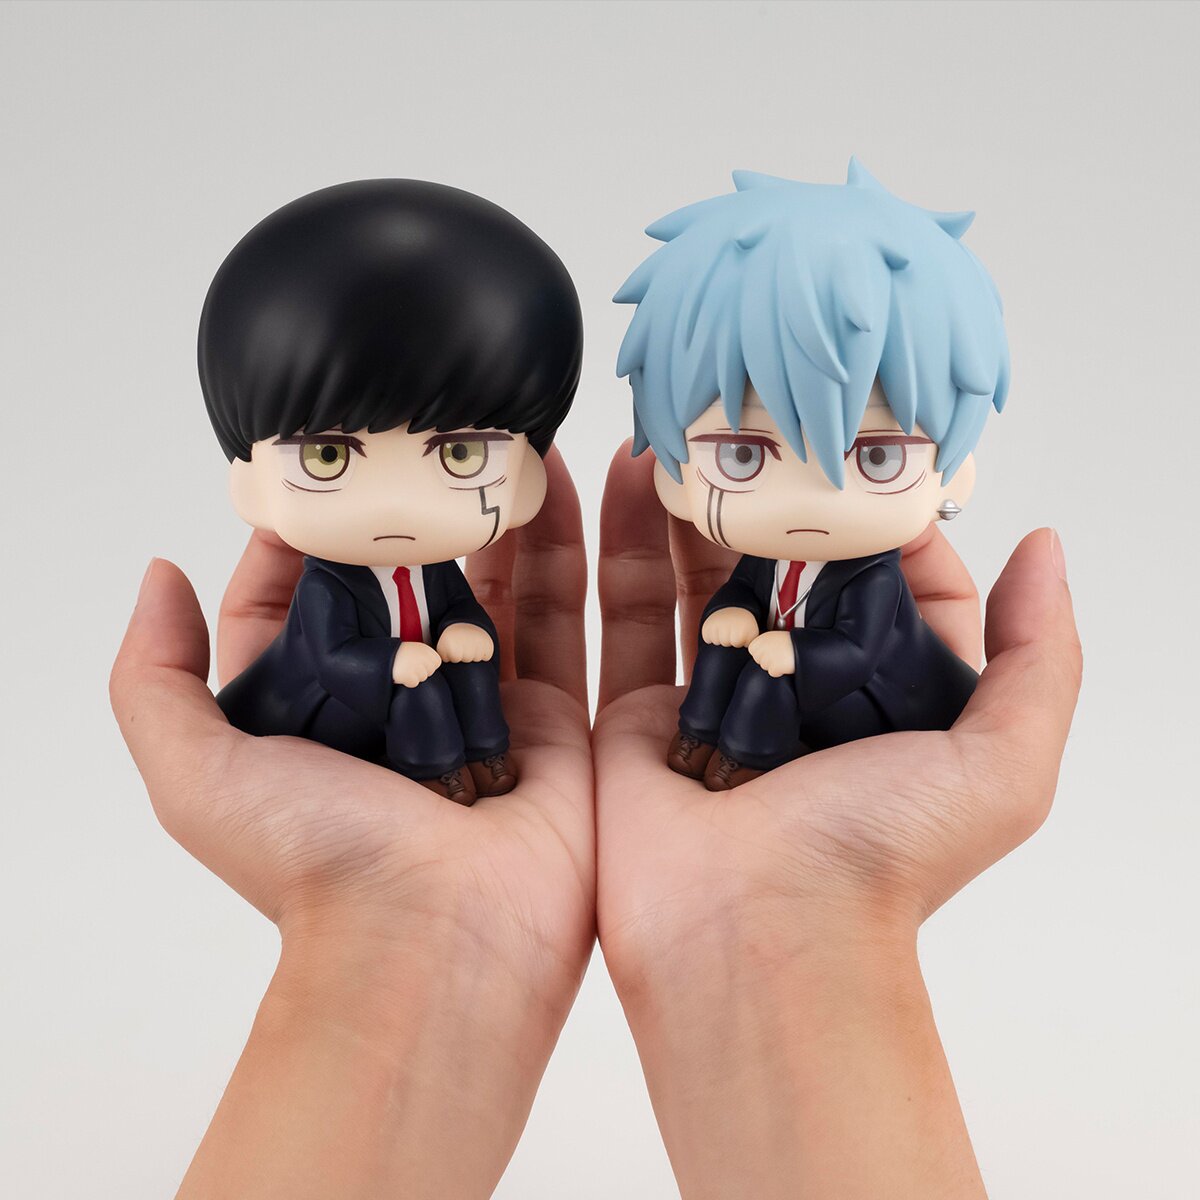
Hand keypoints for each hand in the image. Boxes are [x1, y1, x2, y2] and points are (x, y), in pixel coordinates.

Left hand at [110, 449, 592, 1199]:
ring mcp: (487, 709)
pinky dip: (577, 551)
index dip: (303, 537)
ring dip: (503, 515)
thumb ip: (154, 676)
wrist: (440, 941)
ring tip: (505, 440)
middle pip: (414, 585)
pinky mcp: (563, 721)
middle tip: (432, 436)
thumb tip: (161, 574)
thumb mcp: (195, 771)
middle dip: (423, 510)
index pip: (299, 607)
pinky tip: (569, 483)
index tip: (319, 470)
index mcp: (320, 714)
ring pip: (499, 588)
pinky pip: (573, 621)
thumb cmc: (315, 859)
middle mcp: (404, 707)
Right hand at [391, 639, 441, 685]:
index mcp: (426, 649)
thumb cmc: (400, 653)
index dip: (427, 665)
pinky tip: (401, 673)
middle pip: (430, 672)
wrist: (383, 654)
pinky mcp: (408, 675)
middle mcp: (423, 657)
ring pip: (422, 678)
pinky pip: (413, 683)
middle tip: (409, 665)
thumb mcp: (416, 649)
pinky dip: (407, 681)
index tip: (417, 661)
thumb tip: (435, 666)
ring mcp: (416, 666)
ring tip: (404, 668)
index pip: (436, 663)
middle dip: (421, 671)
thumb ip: (427, 656)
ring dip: (413, 676)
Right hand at [594, 443, 1080, 1199]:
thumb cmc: (878, 856)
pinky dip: (621, 545)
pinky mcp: (636, 717)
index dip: (888, 521)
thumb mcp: (1001, 763)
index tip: (867, 452)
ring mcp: (713, 703)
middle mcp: (797, 700)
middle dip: (775, 499)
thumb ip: (1036, 656)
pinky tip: (629, 476)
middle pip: (786, 574)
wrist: (749, 941)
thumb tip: (1044, 546)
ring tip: (691, 432)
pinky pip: (626, 616)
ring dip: (695, 507)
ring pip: (700, 580)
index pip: (898, 592)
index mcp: (881, 705)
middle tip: (762, 423)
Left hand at [747, 629, 794, 675]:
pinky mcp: (775, 666)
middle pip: (758, 660)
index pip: (753, 650)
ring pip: (765, 667)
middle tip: (779, 654)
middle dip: (767, 660)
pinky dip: (779, 671)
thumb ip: (764, 643)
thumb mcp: (774, 637)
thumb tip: (758, 651)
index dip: (762, 652)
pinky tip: (785, 663)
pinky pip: (773, 673)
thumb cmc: (792, 641)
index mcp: (761, 638)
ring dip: (773, 665)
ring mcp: (768, 657)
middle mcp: (763, 647)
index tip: (771, 650)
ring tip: (783, 658)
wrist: (804, 645)